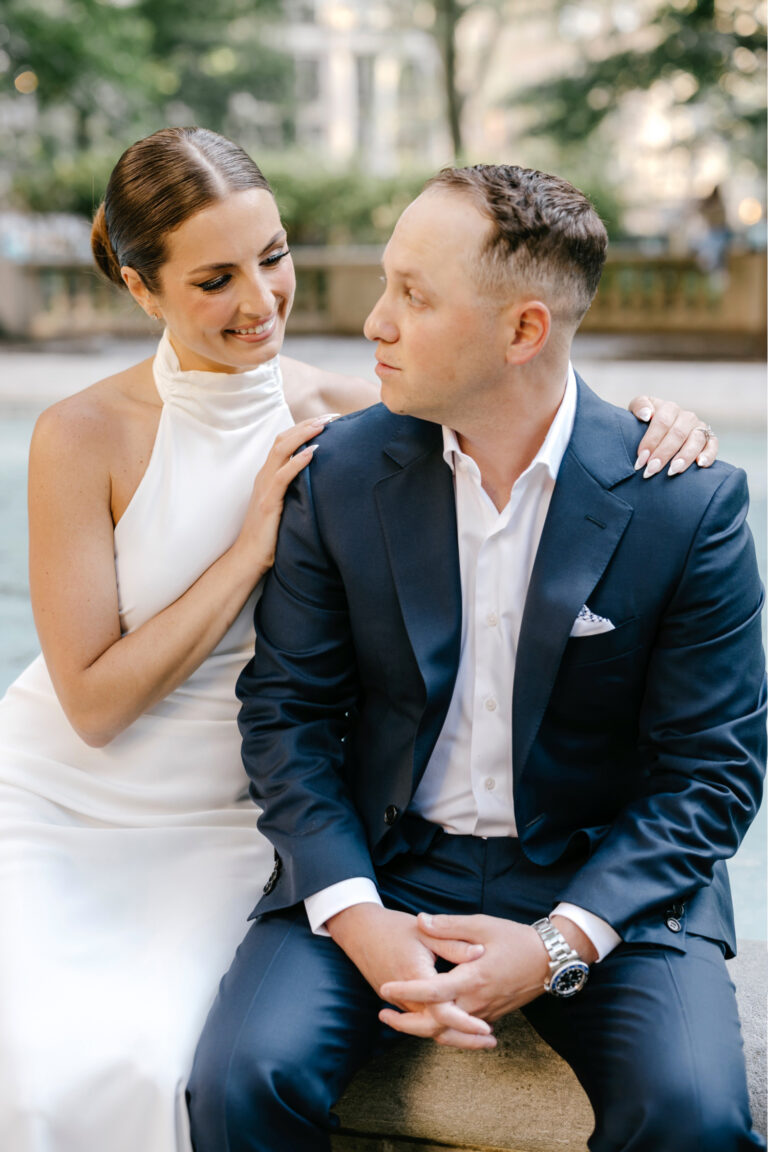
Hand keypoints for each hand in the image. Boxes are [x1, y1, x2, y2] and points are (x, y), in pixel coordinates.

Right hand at [235, 415, 336, 572]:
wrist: (248, 557)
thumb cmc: (269, 535)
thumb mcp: (285, 507)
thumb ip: (296, 491)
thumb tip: (319, 483)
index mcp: (268, 475)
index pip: (284, 442)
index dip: (303, 428)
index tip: (326, 421)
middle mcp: (264, 476)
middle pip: (284, 439)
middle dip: (308, 425)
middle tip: (331, 416)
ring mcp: (264, 487)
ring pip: (282, 451)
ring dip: (304, 435)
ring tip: (324, 425)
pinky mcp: (268, 502)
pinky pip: (282, 476)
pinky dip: (298, 462)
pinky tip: (313, 452)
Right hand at [327, 903, 492, 1048]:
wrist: (360, 932)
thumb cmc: (394, 927)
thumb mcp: (425, 931)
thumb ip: (452, 943)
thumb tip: (480, 953)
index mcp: (416, 976)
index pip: (442, 1010)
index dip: (465, 1022)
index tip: (486, 1029)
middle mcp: (406, 997)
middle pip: (436, 1029)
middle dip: (464, 1039)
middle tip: (491, 1042)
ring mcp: (400, 1003)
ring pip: (428, 1029)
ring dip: (454, 1037)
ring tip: (481, 1041)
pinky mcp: (399, 1003)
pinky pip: (421, 1022)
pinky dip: (440, 1028)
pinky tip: (459, 1028)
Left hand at [379, 913, 570, 1047]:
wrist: (549, 960)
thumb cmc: (515, 939)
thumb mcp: (481, 925)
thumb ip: (448, 926)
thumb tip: (420, 920)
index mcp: (472, 979)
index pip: (432, 991)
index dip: (406, 989)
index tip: (384, 988)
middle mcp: (477, 1002)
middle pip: (435, 1023)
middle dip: (406, 1023)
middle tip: (383, 1014)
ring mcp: (485, 1013)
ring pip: (448, 1032)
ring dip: (421, 1029)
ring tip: (398, 1020)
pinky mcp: (491, 1016)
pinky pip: (461, 1031)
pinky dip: (442, 1030)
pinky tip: (429, 1020)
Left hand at [628, 396, 717, 476]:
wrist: (656, 431)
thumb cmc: (644, 422)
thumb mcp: (636, 409)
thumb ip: (639, 406)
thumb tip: (646, 415)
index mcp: (669, 408)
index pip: (662, 422)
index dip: (651, 441)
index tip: (640, 460)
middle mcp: (687, 417)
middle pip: (678, 433)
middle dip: (663, 453)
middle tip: (651, 470)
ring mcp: (699, 428)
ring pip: (696, 440)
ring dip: (684, 456)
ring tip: (672, 470)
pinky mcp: (709, 439)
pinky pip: (713, 446)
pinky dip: (709, 455)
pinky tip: (700, 465)